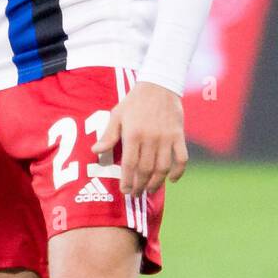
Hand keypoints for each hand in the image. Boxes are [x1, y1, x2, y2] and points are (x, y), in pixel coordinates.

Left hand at [92, 81, 187, 196]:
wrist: (159, 84)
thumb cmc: (134, 101)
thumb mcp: (117, 115)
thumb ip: (108, 135)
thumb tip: (95, 151)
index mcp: (133, 134)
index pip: (129, 165)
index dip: (127, 181)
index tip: (125, 191)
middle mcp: (150, 138)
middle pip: (146, 170)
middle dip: (140, 185)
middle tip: (136, 194)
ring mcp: (166, 137)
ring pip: (163, 167)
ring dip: (157, 182)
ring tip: (150, 190)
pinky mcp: (179, 135)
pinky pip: (182, 158)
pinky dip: (179, 171)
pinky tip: (173, 180)